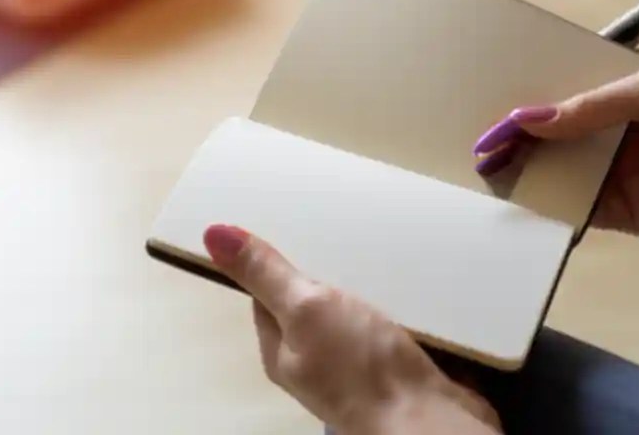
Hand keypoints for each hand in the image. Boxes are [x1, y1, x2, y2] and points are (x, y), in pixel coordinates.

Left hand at [203, 224, 500, 434]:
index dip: (272, 259)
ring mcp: (354, 365)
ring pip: (350, 310)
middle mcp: (312, 360)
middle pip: (309, 302)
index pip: (264, 295)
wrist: (427, 418)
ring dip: (360, 282)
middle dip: (322, 267)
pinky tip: (401, 279)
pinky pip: (385, 322)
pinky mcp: (392, 364)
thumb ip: (265, 273)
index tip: (286, 222)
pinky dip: (390, 300)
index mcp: (280, 350)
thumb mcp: (305, 308)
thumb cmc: (358, 368)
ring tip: (370, 243)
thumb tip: (211, 234)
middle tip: (335, 226)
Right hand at [473, 62, 638, 253]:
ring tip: (488, 175)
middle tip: (479, 148)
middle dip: (518, 141)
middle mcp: (616, 133)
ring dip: (527, 175)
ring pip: (560, 173)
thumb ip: (590, 107)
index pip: (564, 94)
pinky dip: (550, 209)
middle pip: (554, 137)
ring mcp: (618, 174)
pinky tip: (522, 205)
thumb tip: (528, 118)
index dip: (528, 102)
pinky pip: (578, 210)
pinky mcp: (624, 214)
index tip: (491, 111)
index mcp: (624, 93)